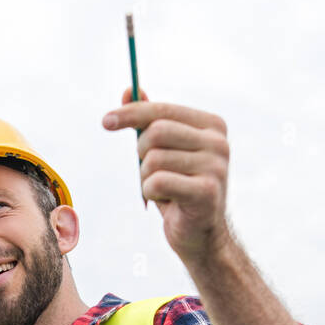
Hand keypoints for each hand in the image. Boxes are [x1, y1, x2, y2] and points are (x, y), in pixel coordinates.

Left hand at [103, 87, 231, 269]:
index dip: (131, 114)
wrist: (201, 236)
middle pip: (155, 133)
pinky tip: (166, 202)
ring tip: (163, 190)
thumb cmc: (179, 190)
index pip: (162, 111)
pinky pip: (157, 182)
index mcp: (212, 125)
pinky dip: (150, 193)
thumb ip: (149, 121)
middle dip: (141, 154)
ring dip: (146, 178)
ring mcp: (216, 166)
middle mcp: (218, 142)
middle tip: (149, 172)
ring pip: (153, 160)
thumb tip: (129, 88)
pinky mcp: (207, 191)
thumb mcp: (164, 152)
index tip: (106, 121)